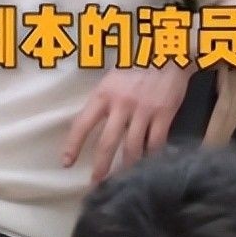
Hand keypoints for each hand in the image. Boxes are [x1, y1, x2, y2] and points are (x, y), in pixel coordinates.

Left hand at [62, 66, 192, 182]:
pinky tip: (148, 165)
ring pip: (132, 148)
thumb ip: (104, 100)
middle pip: (107, 143)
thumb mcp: (112, 78)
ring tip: (122, 180)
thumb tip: (92, 125)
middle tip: (95, 183)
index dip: (73, 145)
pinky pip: (156, 143)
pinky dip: (151, 156)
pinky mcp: (163, 114)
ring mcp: (143, 110)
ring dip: (125, 168)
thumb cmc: (136, 64)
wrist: (168, 53)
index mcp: (104, 94)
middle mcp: (121, 104)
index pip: (82, 123)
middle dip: (100, 167)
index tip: (66, 162)